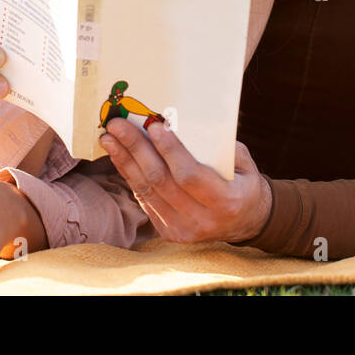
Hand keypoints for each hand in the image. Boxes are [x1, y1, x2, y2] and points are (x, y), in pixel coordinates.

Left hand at [100, 118, 273, 244]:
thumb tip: (185, 122)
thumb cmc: (243, 181)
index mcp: (225, 201)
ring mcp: (182, 229)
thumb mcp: (243, 162)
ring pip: (146, 190)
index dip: (170, 150)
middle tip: (117, 125)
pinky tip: (119, 156)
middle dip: (136, 149)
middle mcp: (202, 220)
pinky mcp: (168, 231)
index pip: (189, 175)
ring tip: (109, 138)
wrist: (245, 221)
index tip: (153, 126)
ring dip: (125, 161)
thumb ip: (218, 145)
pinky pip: (143, 199)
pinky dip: (129, 175)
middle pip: (161, 181)